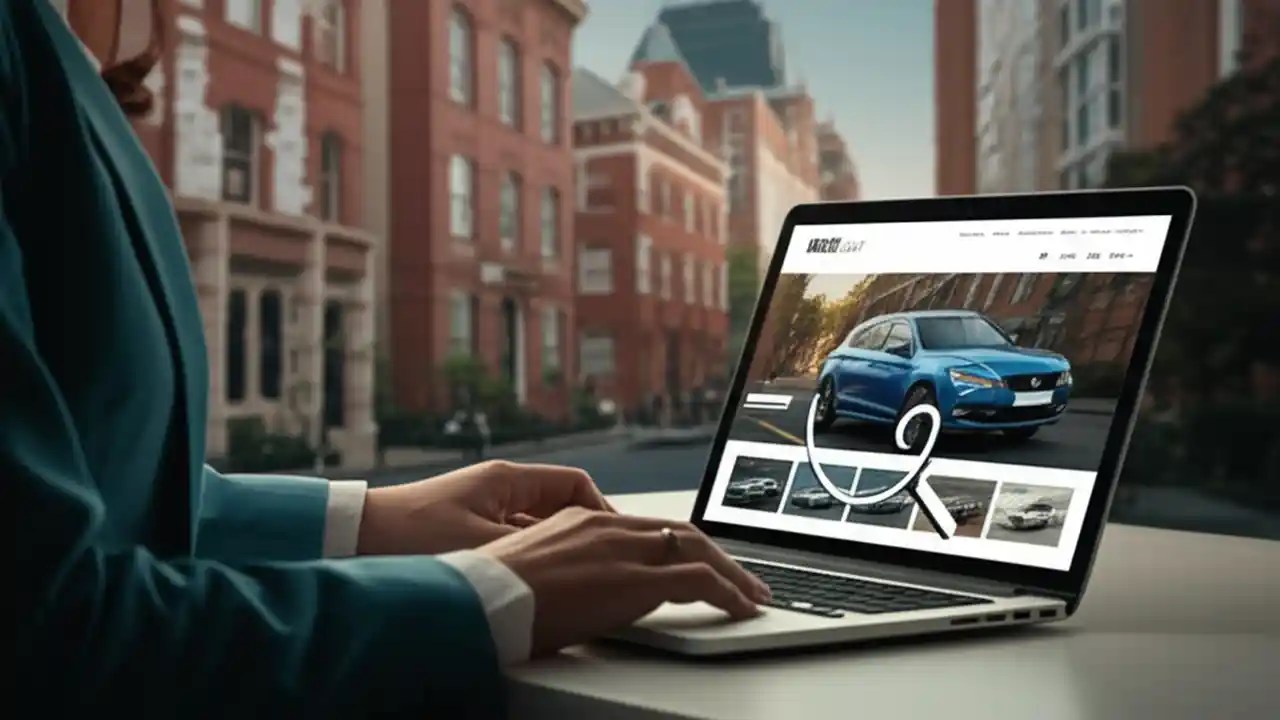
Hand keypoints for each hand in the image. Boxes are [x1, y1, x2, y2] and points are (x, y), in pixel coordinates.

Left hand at [356, 460, 614, 555]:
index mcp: (506, 479)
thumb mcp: (483, 548)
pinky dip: (526, 560)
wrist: (350, 538)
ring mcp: (478, 509)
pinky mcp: (461, 531)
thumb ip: (534, 552)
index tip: (615, 542)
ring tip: (567, 580)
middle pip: (558, 508)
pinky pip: (511, 543)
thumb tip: (579, 558)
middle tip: (601, 566)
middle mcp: (495, 488)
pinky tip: (527, 585)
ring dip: (551, 551)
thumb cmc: (408, 536)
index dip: (602, 512)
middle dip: (581, 535)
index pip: (576, 486)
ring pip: (534, 529)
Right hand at [478, 507, 772, 656]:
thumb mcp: (533, 570)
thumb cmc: (491, 594)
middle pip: (680, 534)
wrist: (478, 600)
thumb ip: (565, 571)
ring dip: (731, 573)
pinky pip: (699, 582)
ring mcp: (622, 550)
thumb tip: (579, 592)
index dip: (681, 546)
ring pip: (698, 551)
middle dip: (717, 556)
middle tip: (741, 577)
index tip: (697, 562)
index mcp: (582, 521)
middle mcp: (607, 527)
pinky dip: (729, 592)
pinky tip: (741, 607)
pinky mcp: (633, 580)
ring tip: (751, 594)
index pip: (648, 528)